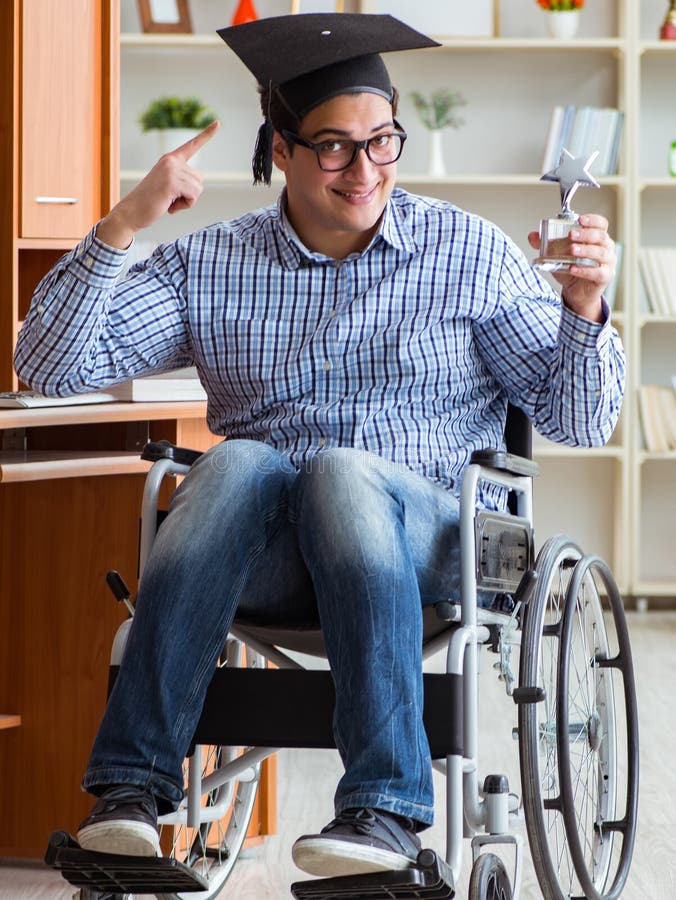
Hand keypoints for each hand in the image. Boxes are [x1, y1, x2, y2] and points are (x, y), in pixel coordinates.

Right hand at [97, 121, 219, 248]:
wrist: (132, 211)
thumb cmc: (151, 201)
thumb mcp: (169, 184)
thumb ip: (183, 178)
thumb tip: (199, 180)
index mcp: (170, 158)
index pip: (192, 145)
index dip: (207, 134)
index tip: (218, 123)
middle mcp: (171, 161)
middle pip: (200, 178)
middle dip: (190, 193)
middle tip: (170, 197)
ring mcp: (171, 170)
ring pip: (197, 189)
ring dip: (187, 201)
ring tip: (168, 201)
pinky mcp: (172, 183)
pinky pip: (193, 196)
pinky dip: (185, 205)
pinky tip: (170, 206)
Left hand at [528, 213, 615, 322]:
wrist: (575, 291)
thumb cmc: (571, 268)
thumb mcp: (557, 255)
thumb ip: (546, 244)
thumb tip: (532, 236)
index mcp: (597, 238)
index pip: (601, 224)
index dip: (592, 220)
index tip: (580, 219)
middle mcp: (606, 248)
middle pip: (600, 236)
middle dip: (585, 234)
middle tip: (570, 235)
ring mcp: (608, 262)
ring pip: (601, 253)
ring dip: (585, 250)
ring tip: (571, 250)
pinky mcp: (605, 277)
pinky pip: (598, 272)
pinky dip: (585, 270)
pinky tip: (573, 268)